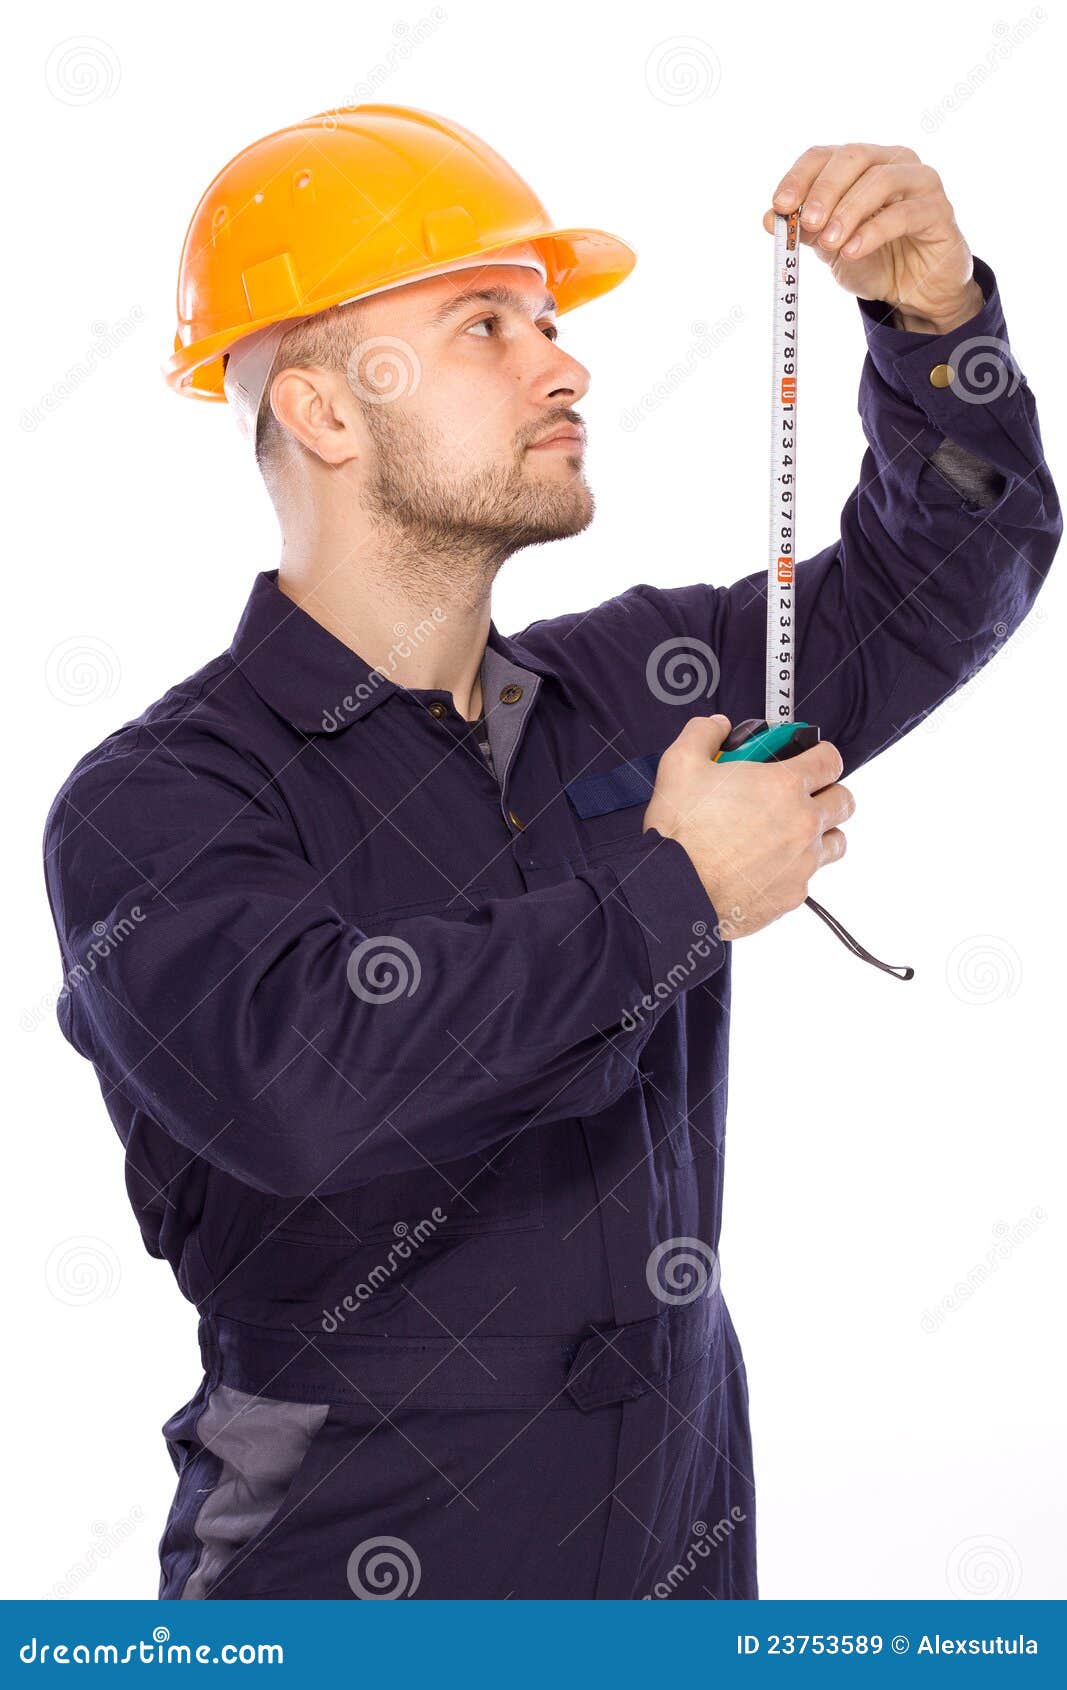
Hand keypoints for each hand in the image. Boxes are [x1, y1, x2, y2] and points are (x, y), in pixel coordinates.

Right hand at [644, 715, 854, 941]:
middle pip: (844, 800)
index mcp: (784, 785)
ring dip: (819, 832)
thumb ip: (704, 733)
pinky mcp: (794, 894)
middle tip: (797, 796)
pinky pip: (809, 877)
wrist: (674, 890)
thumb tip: (719, 725)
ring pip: (836, 841)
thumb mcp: (680, 764)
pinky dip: (794, 869)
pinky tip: (766, 866)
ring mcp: (803, 861)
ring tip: (787, 833)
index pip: (831, 759)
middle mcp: (803, 822)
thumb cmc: (680, 831)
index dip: (820, 755)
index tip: (807, 759)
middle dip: (826, 792)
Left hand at [763, 143, 983, 332]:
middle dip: (825, 189)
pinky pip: (905, 213)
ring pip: (881, 179)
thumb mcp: (830, 248)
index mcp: (860, 164)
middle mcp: (892, 161)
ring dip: (849, 210)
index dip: (800, 176)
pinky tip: (853, 250)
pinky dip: (874, 231)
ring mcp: (920, 182)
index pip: (824, 155)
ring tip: (830, 242)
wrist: (914, 292)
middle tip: (809, 222)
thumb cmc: (873, 260)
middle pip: (853, 157)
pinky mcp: (938, 210)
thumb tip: (770, 218)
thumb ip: (805, 231)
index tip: (781, 205)